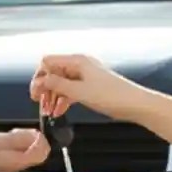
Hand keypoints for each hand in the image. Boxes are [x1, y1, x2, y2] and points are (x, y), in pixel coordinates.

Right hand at [0, 127, 49, 171]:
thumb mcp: (0, 138)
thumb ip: (20, 139)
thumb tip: (36, 137)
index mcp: (15, 162)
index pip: (41, 154)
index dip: (40, 140)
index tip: (32, 131)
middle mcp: (14, 165)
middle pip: (36, 153)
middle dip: (33, 139)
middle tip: (20, 132)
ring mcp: (8, 162)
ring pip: (28, 150)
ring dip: (25, 139)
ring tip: (12, 133)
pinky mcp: (2, 157)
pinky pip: (18, 149)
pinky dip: (17, 141)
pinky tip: (7, 136)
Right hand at [29, 53, 144, 120]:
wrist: (135, 104)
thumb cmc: (112, 96)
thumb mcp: (79, 92)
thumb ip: (57, 85)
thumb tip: (41, 80)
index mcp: (77, 61)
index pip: (48, 62)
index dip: (40, 77)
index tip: (36, 93)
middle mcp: (81, 65)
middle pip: (54, 73)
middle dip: (46, 88)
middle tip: (40, 104)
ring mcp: (87, 75)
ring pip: (62, 83)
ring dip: (54, 96)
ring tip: (49, 111)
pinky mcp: (92, 86)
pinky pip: (72, 89)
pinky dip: (64, 99)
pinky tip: (60, 110)